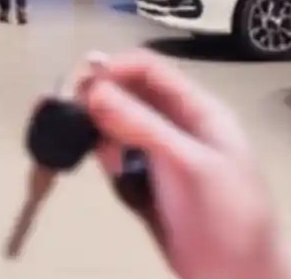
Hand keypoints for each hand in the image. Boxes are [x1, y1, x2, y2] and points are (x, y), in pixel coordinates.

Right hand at [80, 51, 290, 278]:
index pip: (149, 71)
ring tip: (73, 138)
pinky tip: (97, 165)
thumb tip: (94, 91)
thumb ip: (143, 127)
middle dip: (95, 97)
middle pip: (128, 95)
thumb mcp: (190, 166)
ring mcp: (160, 159)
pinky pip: (116, 161)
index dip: (114, 70)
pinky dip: (102, 159)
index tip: (79, 87)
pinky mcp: (146, 188)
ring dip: (94, 129)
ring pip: (117, 127)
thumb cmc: (229, 219)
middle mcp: (176, 128)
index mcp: (198, 112)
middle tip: (61, 111)